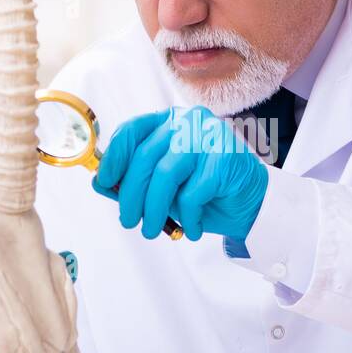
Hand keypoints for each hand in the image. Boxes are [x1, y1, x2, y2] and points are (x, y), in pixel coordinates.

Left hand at [92, 106, 268, 241]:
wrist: (251, 202)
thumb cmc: (204, 191)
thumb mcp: (164, 186)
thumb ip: (135, 180)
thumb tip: (99, 183)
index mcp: (170, 122)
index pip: (132, 130)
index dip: (114, 157)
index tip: (104, 182)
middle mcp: (188, 122)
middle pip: (146, 157)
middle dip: (131, 195)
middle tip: (128, 221)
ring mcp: (209, 136)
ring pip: (166, 175)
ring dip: (154, 209)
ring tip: (153, 230)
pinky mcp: (225, 157)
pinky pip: (192, 193)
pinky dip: (188, 217)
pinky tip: (193, 228)